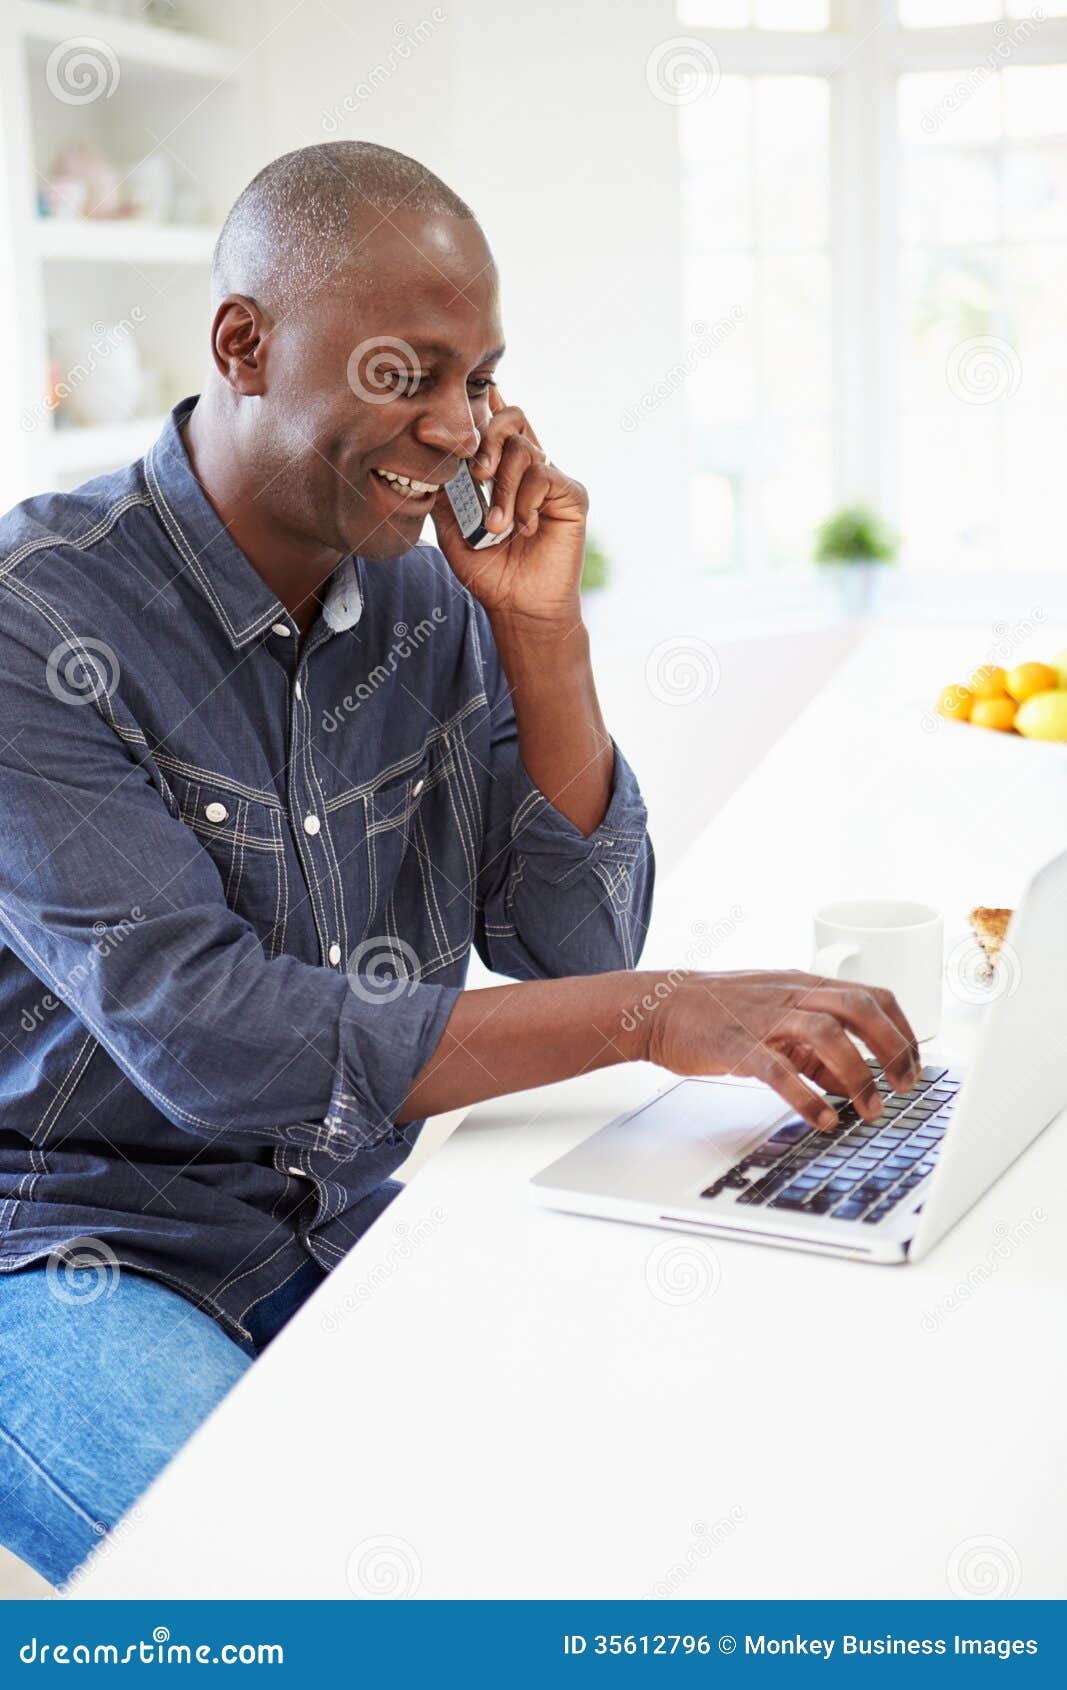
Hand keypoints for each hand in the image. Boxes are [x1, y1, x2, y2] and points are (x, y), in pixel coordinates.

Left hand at [431, 387, 586, 626]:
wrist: (519, 607)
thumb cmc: (490, 574)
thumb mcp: (454, 531)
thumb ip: (444, 495)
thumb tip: (425, 459)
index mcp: (503, 472)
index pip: (497, 425)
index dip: (487, 403)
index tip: (475, 387)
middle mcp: (530, 469)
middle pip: (512, 419)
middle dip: (489, 438)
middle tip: (478, 474)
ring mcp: (552, 480)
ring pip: (523, 450)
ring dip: (503, 489)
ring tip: (497, 527)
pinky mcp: (572, 495)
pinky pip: (543, 475)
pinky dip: (525, 502)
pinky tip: (523, 528)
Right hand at [633, 970, 921, 1131]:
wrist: (659, 1006)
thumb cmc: (718, 1013)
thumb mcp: (775, 1019)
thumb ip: (815, 1048)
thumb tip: (854, 1083)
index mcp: (805, 985)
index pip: (873, 996)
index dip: (903, 1031)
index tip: (914, 1066)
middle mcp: (791, 994)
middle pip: (859, 1007)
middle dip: (892, 1047)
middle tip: (903, 1087)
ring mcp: (764, 1017)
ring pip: (826, 1032)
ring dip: (858, 1074)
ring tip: (870, 1109)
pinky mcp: (737, 1044)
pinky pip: (778, 1069)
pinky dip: (807, 1097)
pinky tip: (823, 1120)